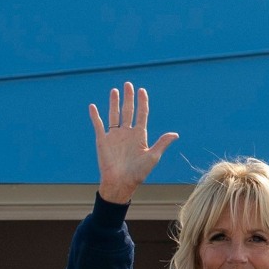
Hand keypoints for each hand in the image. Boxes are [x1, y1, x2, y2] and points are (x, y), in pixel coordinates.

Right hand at [89, 82, 178, 203]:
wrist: (120, 183)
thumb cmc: (138, 173)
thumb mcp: (152, 157)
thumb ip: (162, 143)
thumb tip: (175, 134)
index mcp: (139, 136)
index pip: (141, 114)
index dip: (142, 102)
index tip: (142, 90)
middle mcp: (127, 133)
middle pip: (128, 111)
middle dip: (128, 98)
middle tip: (128, 84)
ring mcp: (114, 136)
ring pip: (114, 114)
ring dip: (114, 103)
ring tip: (114, 91)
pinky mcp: (102, 140)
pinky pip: (98, 125)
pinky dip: (95, 116)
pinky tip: (93, 107)